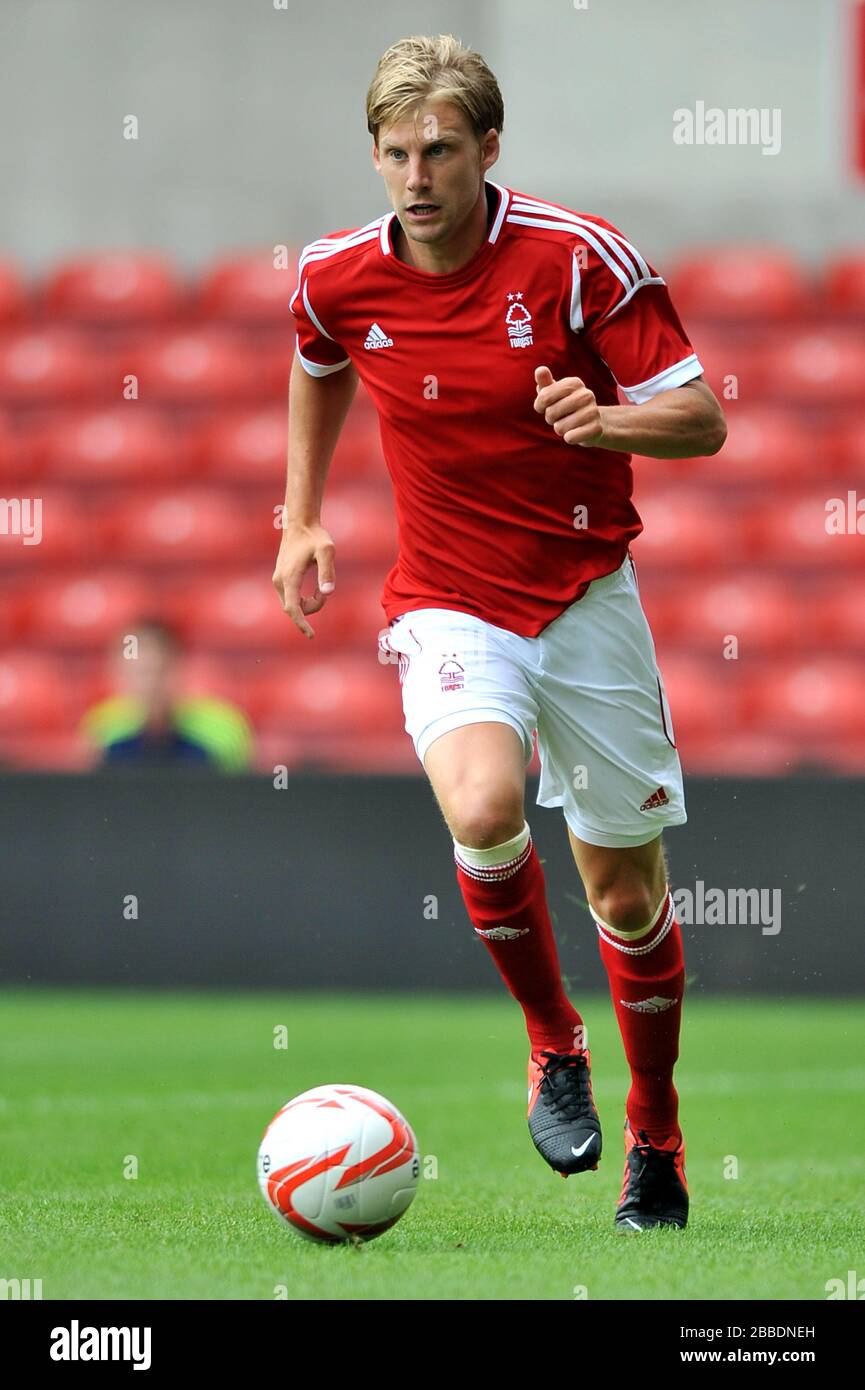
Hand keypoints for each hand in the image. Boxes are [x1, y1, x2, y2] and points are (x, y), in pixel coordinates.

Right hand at [272, 522, 335, 638]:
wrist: (299, 524)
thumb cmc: (315, 536)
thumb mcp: (327, 551)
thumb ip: (327, 571)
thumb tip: (327, 592)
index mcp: (290, 577)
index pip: (292, 608)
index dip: (301, 624)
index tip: (311, 635)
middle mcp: (280, 581)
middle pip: (293, 609)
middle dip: (311, 608)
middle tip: (325, 591)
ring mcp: (278, 580)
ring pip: (291, 604)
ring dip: (307, 604)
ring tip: (322, 588)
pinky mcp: (280, 579)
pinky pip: (290, 598)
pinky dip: (302, 600)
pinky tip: (315, 589)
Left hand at [533, 365, 605, 446]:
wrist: (592, 423)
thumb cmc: (566, 407)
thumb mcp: (554, 393)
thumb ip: (545, 383)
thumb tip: (540, 370)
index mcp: (574, 383)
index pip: (544, 396)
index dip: (539, 405)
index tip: (544, 406)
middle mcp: (586, 394)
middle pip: (551, 413)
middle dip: (550, 418)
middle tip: (561, 416)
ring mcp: (593, 411)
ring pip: (560, 427)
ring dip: (560, 429)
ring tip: (569, 424)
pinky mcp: (596, 428)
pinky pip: (570, 437)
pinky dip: (569, 438)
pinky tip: (576, 433)